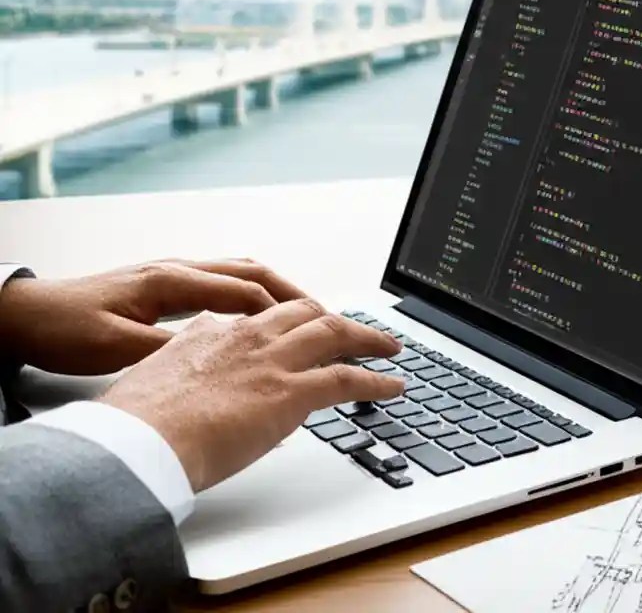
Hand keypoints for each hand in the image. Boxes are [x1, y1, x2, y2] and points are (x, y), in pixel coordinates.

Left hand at [0, 258, 307, 375]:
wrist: (24, 313)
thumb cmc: (64, 328)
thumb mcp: (119, 349)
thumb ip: (175, 353)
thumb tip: (224, 368)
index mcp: (174, 282)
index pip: (251, 293)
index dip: (294, 314)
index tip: (326, 334)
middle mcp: (180, 271)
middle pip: (258, 276)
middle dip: (303, 297)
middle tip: (339, 323)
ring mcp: (175, 276)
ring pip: (244, 277)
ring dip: (282, 295)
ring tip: (313, 320)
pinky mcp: (166, 288)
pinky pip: (226, 286)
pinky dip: (256, 300)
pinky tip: (264, 322)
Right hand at [101, 299, 403, 491]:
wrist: (138, 441)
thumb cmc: (135, 425)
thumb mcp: (151, 382)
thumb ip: (180, 373)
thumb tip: (194, 389)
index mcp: (209, 333)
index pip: (261, 318)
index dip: (288, 323)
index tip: (301, 329)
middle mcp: (246, 337)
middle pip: (305, 313)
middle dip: (335, 320)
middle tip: (354, 332)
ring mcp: (272, 362)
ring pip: (334, 333)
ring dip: (368, 340)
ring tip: (389, 348)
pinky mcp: (291, 392)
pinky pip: (349, 378)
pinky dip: (377, 380)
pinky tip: (394, 387)